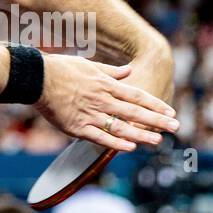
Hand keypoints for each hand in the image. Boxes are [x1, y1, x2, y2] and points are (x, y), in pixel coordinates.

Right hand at [34, 55, 177, 152]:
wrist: (37, 78)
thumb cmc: (62, 69)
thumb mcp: (90, 65)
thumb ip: (111, 71)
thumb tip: (129, 71)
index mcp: (107, 85)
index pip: (137, 96)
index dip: (156, 105)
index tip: (171, 112)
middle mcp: (103, 100)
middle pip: (135, 112)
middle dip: (157, 121)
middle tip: (175, 128)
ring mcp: (91, 114)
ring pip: (121, 126)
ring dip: (142, 134)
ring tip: (158, 141)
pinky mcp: (77, 127)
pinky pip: (100, 137)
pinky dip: (116, 143)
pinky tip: (130, 147)